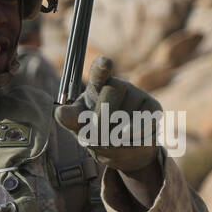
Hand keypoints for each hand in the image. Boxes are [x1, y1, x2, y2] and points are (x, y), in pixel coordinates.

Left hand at [54, 56, 162, 172]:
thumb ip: (70, 118)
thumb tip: (59, 112)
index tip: (104, 62)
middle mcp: (118, 85)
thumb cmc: (95, 131)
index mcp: (96, 87)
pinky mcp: (152, 107)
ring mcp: (137, 94)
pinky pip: (143, 122)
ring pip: (123, 118)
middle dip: (98, 125)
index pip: (98, 74)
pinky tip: (129, 135)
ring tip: (113, 136)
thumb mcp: (78, 125)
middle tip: (95, 134)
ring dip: (114, 135)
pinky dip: (133, 134)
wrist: (122, 148)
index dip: (101, 68)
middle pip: (106, 104)